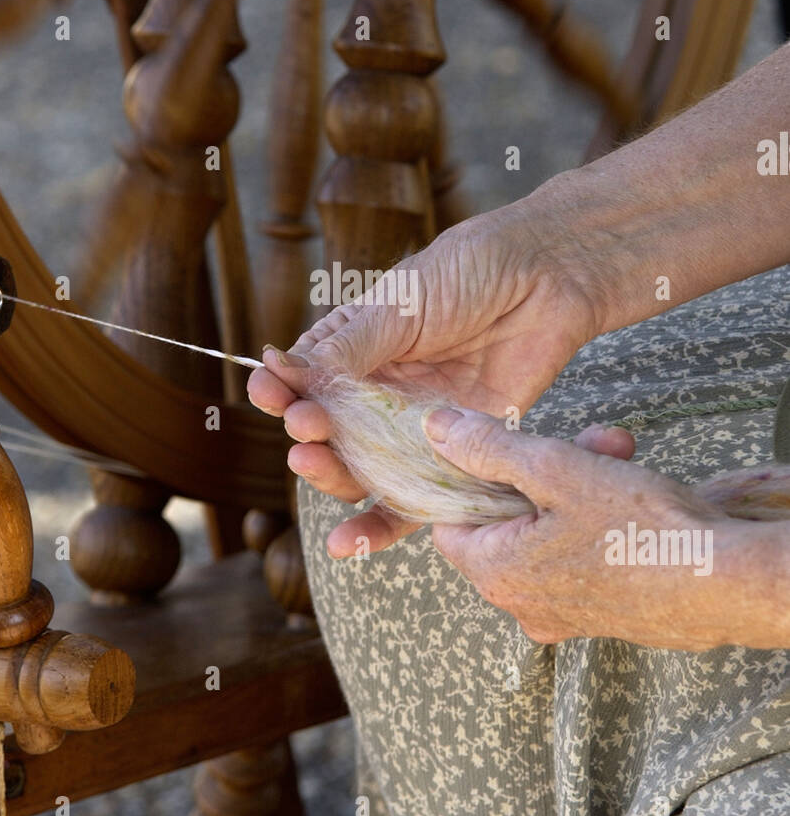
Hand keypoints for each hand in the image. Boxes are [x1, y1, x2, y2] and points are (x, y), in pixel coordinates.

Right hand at [248, 193, 612, 556]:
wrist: (546, 280)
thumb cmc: (469, 272)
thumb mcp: (401, 301)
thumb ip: (352, 346)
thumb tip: (291, 372)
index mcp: (356, 348)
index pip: (304, 379)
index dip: (281, 390)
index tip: (268, 392)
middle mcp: (379, 392)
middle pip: (328, 432)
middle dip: (307, 433)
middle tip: (304, 425)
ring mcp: (414, 426)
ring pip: (361, 469)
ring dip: (330, 475)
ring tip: (310, 463)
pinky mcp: (454, 452)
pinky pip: (414, 498)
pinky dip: (380, 524)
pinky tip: (346, 542)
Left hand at [423, 407, 757, 649]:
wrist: (725, 583)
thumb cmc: (640, 532)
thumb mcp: (555, 469)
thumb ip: (490, 448)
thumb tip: (437, 430)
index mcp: (496, 574)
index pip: (451, 522)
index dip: (475, 476)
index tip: (509, 447)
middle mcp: (523, 604)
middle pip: (508, 521)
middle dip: (544, 469)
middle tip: (588, 441)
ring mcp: (565, 615)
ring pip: (550, 532)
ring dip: (579, 484)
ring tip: (621, 454)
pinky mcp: (605, 614)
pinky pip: (582, 556)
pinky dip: (600, 520)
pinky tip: (633, 489)